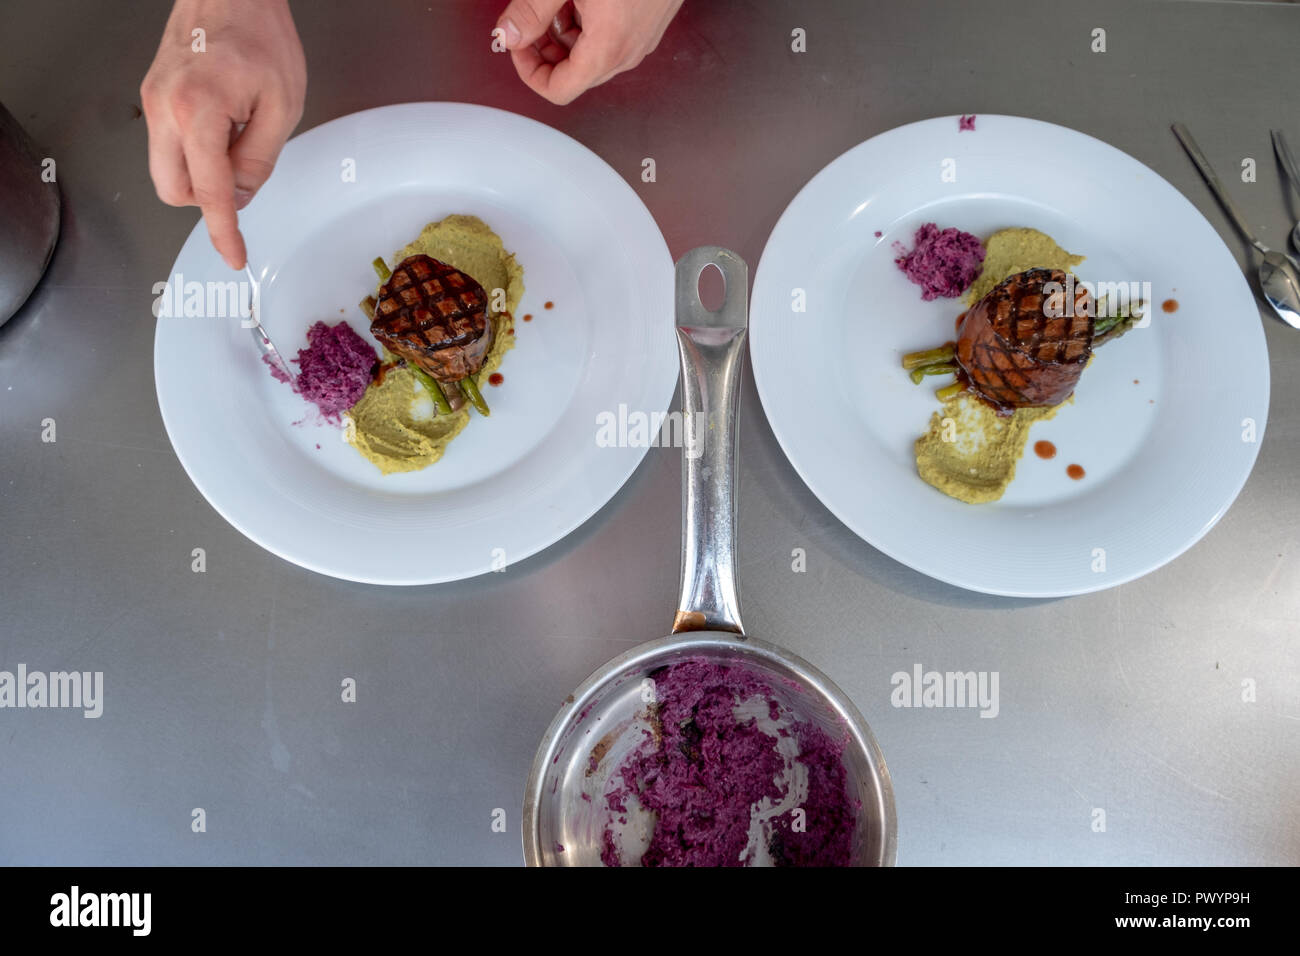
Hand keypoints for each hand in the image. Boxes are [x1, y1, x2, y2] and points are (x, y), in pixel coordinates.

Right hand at [141, 0, 305, 268]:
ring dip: (198, 174)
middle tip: (242, 172)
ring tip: (234, 137)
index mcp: (198, 112)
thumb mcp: (282, 105)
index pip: (208, 193)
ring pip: (165, 170)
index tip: (233, 256)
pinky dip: (192, 151)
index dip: (223, 231)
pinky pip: (167, 144)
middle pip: (173, 190)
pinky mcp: (152, 95)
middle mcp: (164, 108)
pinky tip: (220, 124)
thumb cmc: (258, 34)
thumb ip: (259, 160)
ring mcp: (152, 101)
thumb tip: (241, 196)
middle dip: (206, 198)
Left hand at [495, 0, 683, 104]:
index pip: (558, 90)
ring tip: (559, 1)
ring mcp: (643, 38)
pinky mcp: (650, 23)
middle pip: (576, 76)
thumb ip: (531, 10)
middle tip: (530, 20)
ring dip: (567, 37)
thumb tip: (509, 33)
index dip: (529, 72)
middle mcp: (629, 51)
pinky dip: (589, 25)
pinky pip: (613, 39)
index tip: (518, 44)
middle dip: (545, 52)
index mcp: (607, 47)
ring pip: (593, 57)